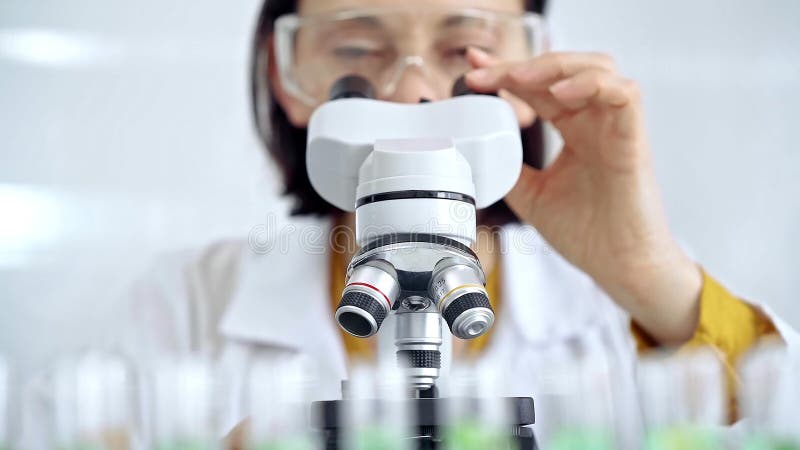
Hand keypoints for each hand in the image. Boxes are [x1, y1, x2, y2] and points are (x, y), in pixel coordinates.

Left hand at [465, 49, 702, 344]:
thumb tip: (477, 151)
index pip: (539, 88)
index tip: (473, 71)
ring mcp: (615, 128)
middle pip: (563, 69)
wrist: (617, 267)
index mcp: (574, 131)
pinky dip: (593, 84)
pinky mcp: (634, 139)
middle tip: (484, 74)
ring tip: (518, 78)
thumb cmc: (587, 234)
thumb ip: (509, 168)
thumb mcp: (530, 195)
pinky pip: (624, 94)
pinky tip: (561, 95)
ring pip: (596, 68)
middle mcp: (595, 123)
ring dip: (555, 67)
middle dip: (520, 64)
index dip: (506, 73)